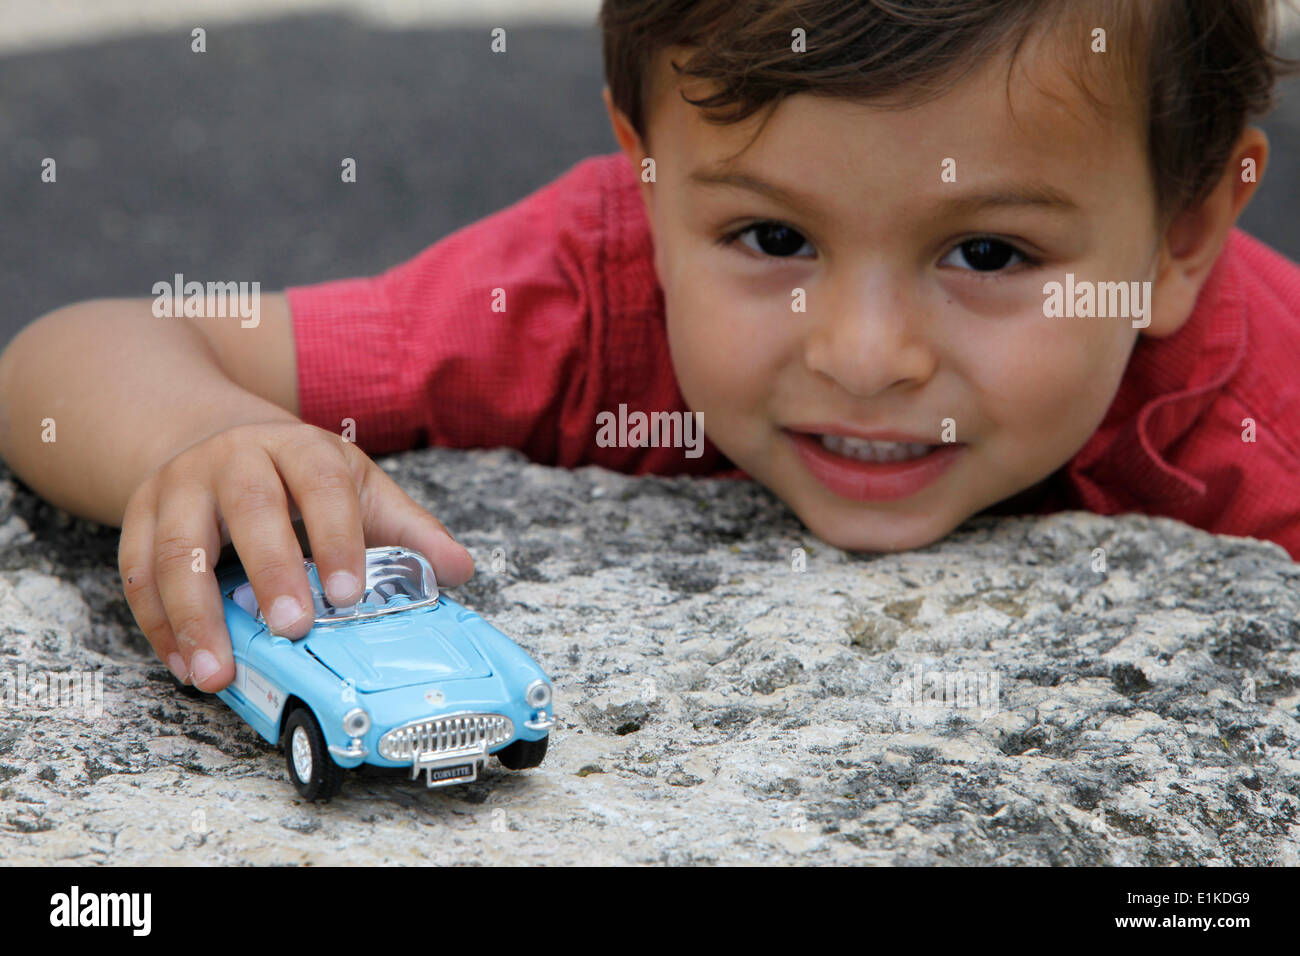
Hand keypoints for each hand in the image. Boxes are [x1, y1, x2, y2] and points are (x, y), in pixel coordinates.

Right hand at [117, 422, 473, 690]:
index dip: (337, 539)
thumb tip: (461, 570)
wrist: (212, 435)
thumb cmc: (296, 474)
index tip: (350, 596)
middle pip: (249, 510)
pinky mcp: (138, 515)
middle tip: (291, 630)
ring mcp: (179, 485)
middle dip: (270, 573)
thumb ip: (407, 530)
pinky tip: (183, 664)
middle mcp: (234, 458)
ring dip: (194, 616)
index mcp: (298, 448)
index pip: (322, 488)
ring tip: (214, 673)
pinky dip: (157, 624)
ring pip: (178, 548)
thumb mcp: (356, 486)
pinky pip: (138, 573)